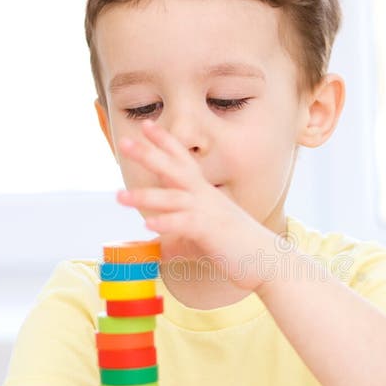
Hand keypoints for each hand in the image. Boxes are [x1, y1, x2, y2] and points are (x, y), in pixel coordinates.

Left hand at [116, 120, 276, 291]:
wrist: (266, 259)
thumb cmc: (236, 248)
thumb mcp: (204, 239)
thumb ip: (180, 240)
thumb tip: (162, 248)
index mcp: (204, 193)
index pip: (182, 160)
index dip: (165, 142)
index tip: (146, 125)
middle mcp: (205, 197)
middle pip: (173, 169)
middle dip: (149, 155)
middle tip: (125, 142)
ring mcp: (208, 212)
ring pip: (172, 199)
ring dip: (145, 196)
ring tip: (119, 196)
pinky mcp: (210, 232)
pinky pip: (185, 224)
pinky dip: (166, 224)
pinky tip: (148, 225)